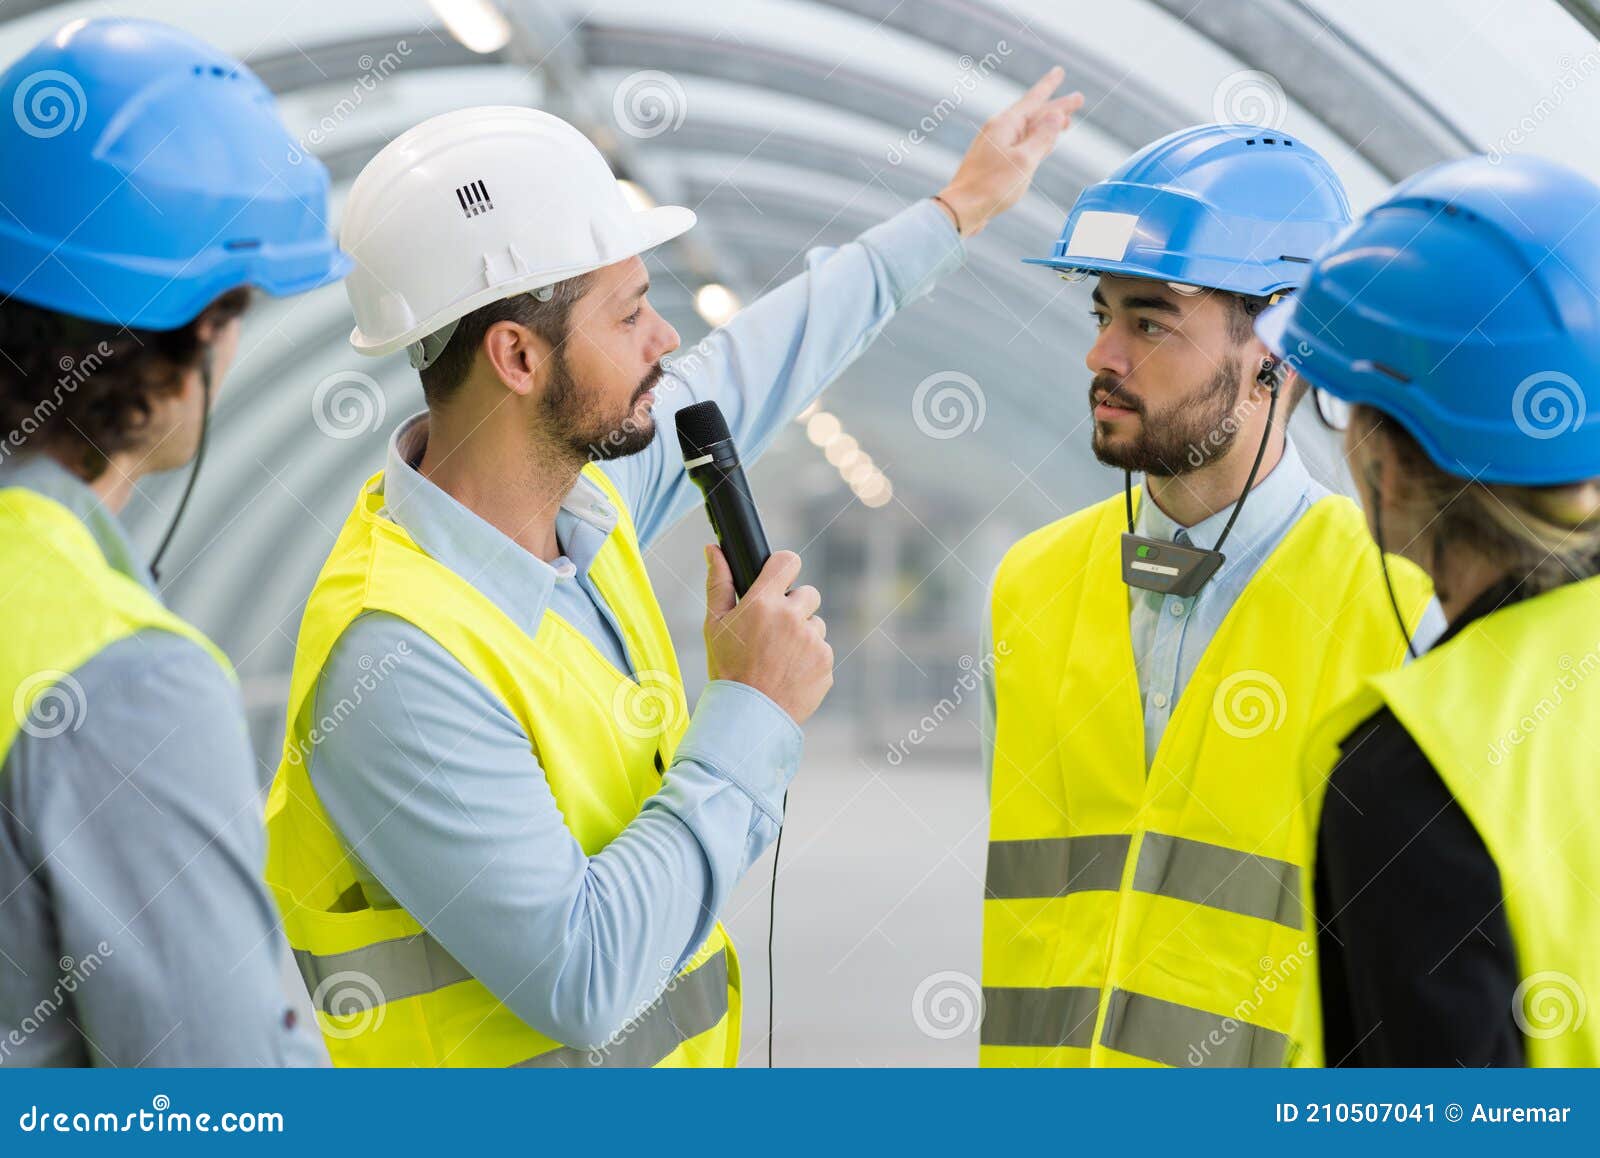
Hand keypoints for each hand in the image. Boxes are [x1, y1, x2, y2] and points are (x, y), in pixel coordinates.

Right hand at [704, 546, 833, 725]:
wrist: (748, 716)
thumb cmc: (727, 669)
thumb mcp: (714, 625)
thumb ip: (718, 583)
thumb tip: (713, 550)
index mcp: (763, 603)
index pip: (788, 561)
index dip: (784, 568)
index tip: (779, 579)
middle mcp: (792, 617)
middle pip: (808, 593)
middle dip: (795, 607)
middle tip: (774, 631)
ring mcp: (812, 641)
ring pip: (815, 624)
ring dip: (803, 635)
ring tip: (779, 657)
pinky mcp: (826, 662)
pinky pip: (822, 650)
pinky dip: (810, 659)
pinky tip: (789, 672)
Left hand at [936, 66, 1083, 237]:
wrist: (962, 208)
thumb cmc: (992, 186)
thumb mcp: (1025, 160)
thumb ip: (1042, 137)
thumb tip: (1056, 115)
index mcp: (1005, 124)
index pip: (1033, 99)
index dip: (1049, 86)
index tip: (1059, 71)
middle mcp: (999, 131)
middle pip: (1034, 114)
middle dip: (1057, 107)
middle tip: (1079, 99)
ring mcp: (996, 146)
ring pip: (1029, 130)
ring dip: (1048, 126)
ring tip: (1067, 122)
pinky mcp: (995, 162)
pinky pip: (1022, 144)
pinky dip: (1036, 141)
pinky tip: (1044, 145)